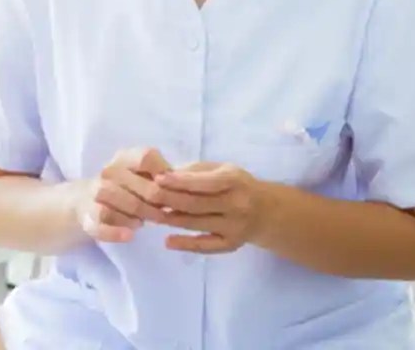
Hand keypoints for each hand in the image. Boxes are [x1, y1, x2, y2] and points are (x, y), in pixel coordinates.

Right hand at [74, 147, 172, 243]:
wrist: (83, 201)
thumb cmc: (125, 187)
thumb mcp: (141, 174)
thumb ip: (163, 175)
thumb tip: (191, 182)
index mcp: (124, 158)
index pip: (146, 158)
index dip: (165, 174)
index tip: (175, 187)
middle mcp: (108, 172)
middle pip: (140, 186)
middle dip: (160, 202)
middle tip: (172, 213)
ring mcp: (96, 194)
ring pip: (123, 203)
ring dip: (142, 214)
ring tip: (152, 222)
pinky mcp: (88, 217)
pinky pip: (102, 223)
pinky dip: (116, 230)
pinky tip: (131, 235)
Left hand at [150, 161, 271, 253]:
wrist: (266, 211)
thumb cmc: (238, 185)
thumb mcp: (223, 169)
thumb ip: (197, 170)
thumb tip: (168, 176)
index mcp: (234, 181)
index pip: (203, 182)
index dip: (179, 181)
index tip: (158, 178)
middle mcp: (236, 205)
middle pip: (196, 204)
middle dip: (169, 200)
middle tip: (148, 197)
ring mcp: (234, 227)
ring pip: (196, 224)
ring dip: (172, 219)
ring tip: (153, 214)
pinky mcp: (231, 245)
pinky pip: (205, 246)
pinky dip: (185, 244)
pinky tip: (168, 241)